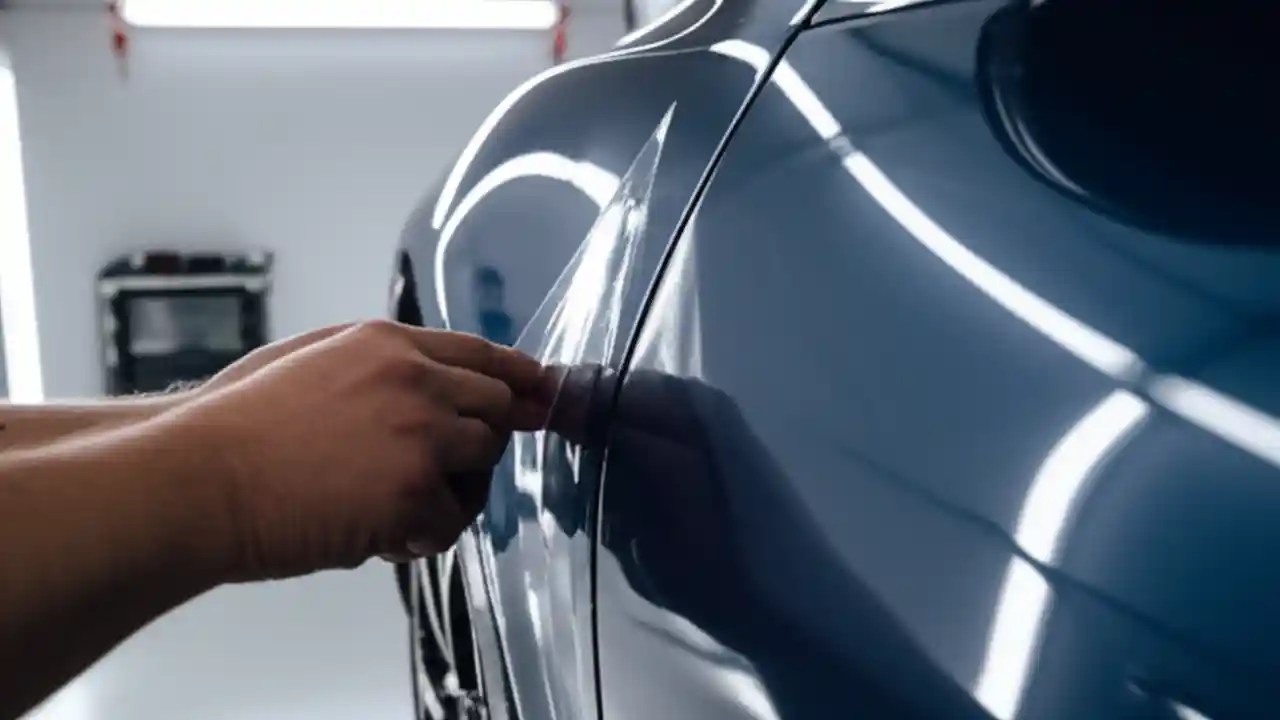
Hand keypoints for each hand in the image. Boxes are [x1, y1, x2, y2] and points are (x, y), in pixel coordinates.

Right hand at [172, 320, 550, 580]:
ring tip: (388, 506)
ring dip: (448, 491)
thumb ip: (380, 364)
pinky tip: (372, 535)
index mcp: (389, 343)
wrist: (200, 478)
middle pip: (496, 410)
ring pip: (482, 465)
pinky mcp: (417, 492)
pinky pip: (452, 521)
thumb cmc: (237, 426)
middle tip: (435, 473)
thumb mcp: (314, 360)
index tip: (542, 392)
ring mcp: (422, 435)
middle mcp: (417, 380)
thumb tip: (431, 379)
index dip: (518, 375)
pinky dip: (419, 536)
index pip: (480, 353)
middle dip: (476, 443)